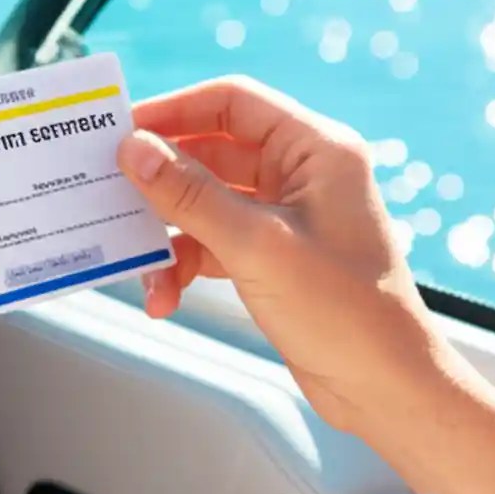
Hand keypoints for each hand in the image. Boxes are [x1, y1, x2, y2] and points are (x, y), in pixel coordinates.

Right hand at [116, 77, 454, 430]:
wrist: (387, 391)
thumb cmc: (343, 311)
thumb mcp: (256, 246)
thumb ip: (189, 194)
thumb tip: (133, 149)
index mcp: (316, 150)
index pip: (232, 103)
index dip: (174, 110)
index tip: (121, 129)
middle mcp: (301, 175)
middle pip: (210, 152)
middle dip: (160, 179)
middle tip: (107, 190)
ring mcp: (284, 217)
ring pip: (204, 203)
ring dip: (168, 234)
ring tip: (137, 264)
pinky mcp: (270, 257)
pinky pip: (211, 243)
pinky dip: (183, 266)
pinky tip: (164, 297)